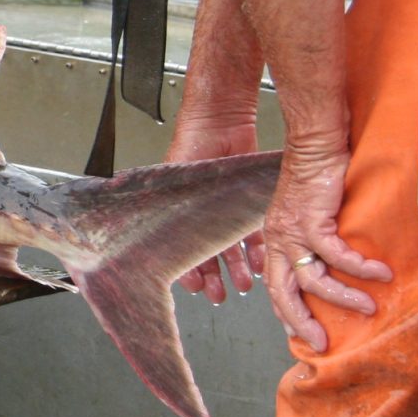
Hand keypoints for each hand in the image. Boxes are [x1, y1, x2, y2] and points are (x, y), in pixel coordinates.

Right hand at [164, 118, 263, 303]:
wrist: (218, 121)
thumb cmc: (191, 144)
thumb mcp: (176, 183)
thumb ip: (172, 212)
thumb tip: (158, 240)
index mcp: (177, 211)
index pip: (180, 248)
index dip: (188, 269)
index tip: (194, 287)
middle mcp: (200, 213)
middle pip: (207, 252)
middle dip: (214, 276)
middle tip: (219, 295)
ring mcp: (223, 209)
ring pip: (230, 246)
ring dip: (236, 267)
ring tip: (243, 285)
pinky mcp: (244, 203)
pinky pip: (251, 231)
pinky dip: (255, 249)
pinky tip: (258, 263)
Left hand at [260, 142, 392, 352]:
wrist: (316, 144)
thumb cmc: (319, 178)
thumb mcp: (311, 216)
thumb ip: (317, 242)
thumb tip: (336, 266)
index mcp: (275, 240)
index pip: (275, 285)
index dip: (286, 311)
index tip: (301, 332)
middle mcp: (278, 239)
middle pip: (282, 292)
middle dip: (300, 321)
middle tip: (321, 342)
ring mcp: (293, 231)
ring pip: (312, 280)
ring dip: (343, 298)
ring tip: (369, 307)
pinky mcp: (312, 220)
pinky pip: (337, 255)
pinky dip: (359, 268)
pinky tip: (380, 274)